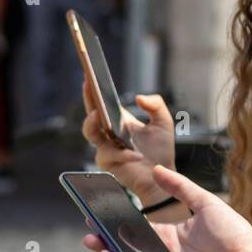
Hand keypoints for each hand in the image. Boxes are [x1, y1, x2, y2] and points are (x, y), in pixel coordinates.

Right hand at [81, 79, 175, 206]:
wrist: (163, 176)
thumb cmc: (161, 151)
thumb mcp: (163, 122)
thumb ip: (156, 105)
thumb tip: (139, 98)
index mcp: (118, 121)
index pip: (101, 103)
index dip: (94, 90)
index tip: (90, 75)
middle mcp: (108, 133)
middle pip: (91, 114)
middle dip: (88, 99)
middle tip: (88, 85)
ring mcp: (106, 148)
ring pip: (91, 134)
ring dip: (92, 124)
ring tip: (98, 114)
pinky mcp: (109, 163)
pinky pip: (110, 155)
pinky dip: (124, 154)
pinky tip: (136, 154)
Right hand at [84, 164, 251, 251]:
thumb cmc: (234, 232)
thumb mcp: (205, 203)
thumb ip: (181, 187)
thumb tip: (156, 169)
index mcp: (167, 236)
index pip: (133, 230)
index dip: (113, 225)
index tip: (93, 215)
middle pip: (128, 251)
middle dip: (106, 245)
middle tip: (88, 237)